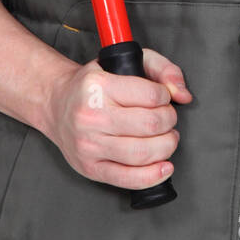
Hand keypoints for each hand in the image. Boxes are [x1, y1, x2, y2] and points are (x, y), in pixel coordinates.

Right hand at [42, 48, 192, 191]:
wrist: (57, 104)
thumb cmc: (95, 84)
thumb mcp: (126, 61)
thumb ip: (162, 68)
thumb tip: (183, 94)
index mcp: (99, 86)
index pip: (151, 95)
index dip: (166, 97)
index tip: (163, 98)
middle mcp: (91, 116)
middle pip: (150, 125)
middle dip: (169, 121)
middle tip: (167, 118)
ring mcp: (89, 145)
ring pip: (143, 153)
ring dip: (166, 146)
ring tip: (166, 137)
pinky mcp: (91, 168)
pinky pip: (128, 178)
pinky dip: (153, 176)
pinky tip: (165, 167)